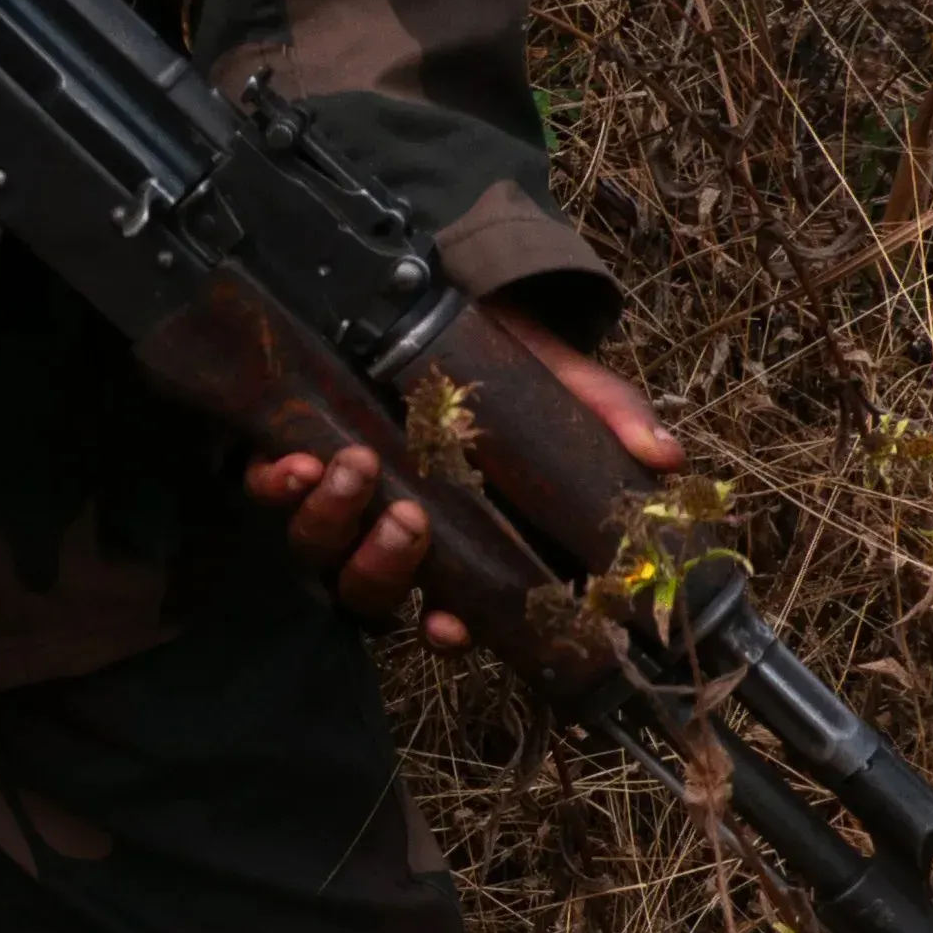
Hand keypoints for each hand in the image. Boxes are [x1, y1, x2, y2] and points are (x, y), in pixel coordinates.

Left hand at [245, 300, 679, 649]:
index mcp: (465, 542)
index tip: (448, 624)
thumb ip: (609, 421)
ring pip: (317, 551)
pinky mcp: (292, 459)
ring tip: (352, 467)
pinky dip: (277, 484)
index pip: (452, 615)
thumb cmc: (510, 369)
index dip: (447, 631)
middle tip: (409, 518)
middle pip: (369, 591)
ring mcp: (340, 503)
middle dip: (382, 566)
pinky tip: (294, 458)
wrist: (447, 301)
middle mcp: (393, 536)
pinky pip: (268, 492)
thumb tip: (665, 456)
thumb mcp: (566, 391)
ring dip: (330, 519)